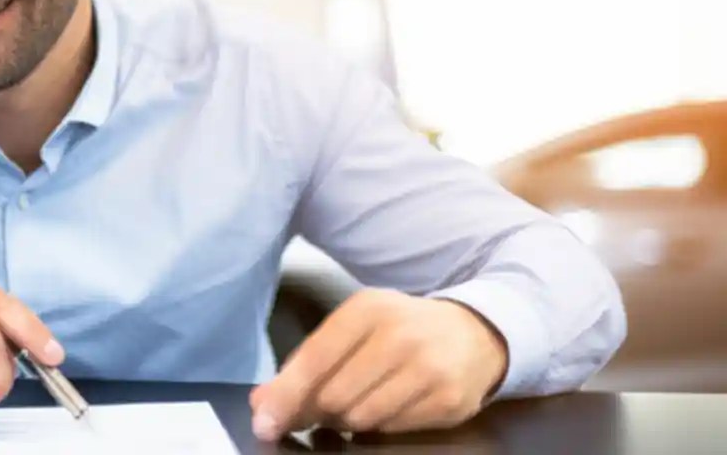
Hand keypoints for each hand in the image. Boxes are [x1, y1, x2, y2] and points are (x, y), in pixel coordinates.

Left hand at [251, 289, 507, 437]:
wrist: (473, 333)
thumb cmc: (400, 330)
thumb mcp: (354, 328)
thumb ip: (307, 362)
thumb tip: (264, 402)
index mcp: (368, 309)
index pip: (315, 358)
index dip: (286, 395)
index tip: (265, 421)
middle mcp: (400, 335)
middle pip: (334, 395)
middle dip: (317, 410)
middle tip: (319, 410)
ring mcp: (428, 369)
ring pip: (361, 417)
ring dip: (349, 420)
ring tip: (359, 401)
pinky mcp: (449, 401)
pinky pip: (393, 429)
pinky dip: (382, 425)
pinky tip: (390, 405)